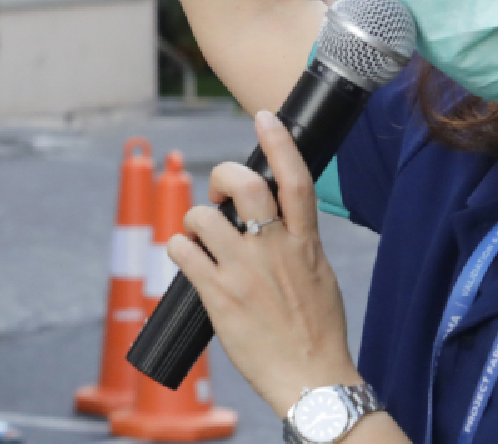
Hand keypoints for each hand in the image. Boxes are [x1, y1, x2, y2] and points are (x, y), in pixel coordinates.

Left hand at [166, 111, 357, 413]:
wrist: (312, 380)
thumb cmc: (317, 333)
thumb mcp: (319, 276)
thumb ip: (298, 245)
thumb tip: (279, 224)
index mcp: (305, 244)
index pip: (295, 179)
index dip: (279, 142)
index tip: (264, 117)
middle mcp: (274, 250)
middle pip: (245, 184)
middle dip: (223, 174)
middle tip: (217, 190)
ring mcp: (244, 272)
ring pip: (203, 217)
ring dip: (194, 220)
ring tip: (199, 239)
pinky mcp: (219, 296)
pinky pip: (183, 253)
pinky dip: (177, 248)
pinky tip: (185, 258)